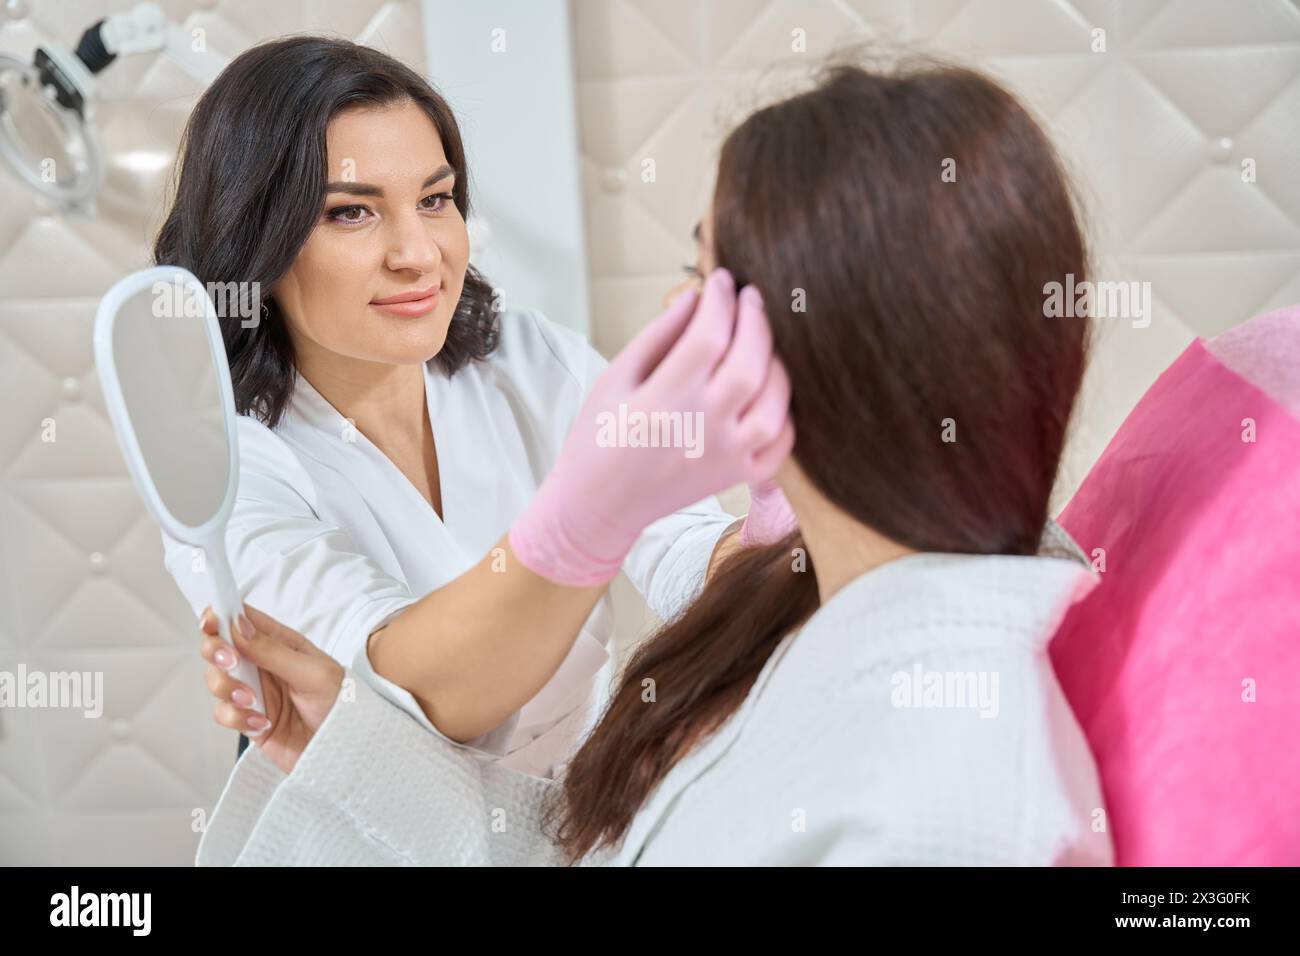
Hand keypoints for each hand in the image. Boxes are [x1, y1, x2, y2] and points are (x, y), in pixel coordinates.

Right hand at [200, 604, 343, 774]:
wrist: (345, 751)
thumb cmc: (340, 705)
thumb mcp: (313, 673)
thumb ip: (273, 650)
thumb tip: (238, 625)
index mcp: (280, 643)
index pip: (241, 619)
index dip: (220, 615)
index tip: (211, 622)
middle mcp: (262, 664)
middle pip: (218, 647)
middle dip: (216, 653)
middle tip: (232, 664)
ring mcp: (252, 691)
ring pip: (215, 680)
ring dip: (227, 688)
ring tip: (252, 701)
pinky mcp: (247, 719)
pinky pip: (223, 713)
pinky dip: (236, 718)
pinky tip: (262, 723)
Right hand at [510, 268, 794, 585]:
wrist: (598, 507)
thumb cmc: (599, 436)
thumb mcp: (615, 378)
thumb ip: (659, 335)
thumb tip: (696, 297)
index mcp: (664, 401)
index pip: (710, 336)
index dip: (721, 299)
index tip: (721, 279)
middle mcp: (703, 429)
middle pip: (751, 362)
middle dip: (756, 320)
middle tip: (750, 296)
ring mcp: (726, 457)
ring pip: (775, 402)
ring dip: (775, 361)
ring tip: (760, 338)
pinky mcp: (737, 477)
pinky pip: (781, 442)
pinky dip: (783, 409)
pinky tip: (768, 387)